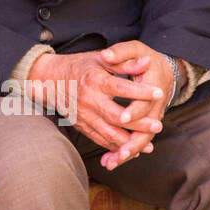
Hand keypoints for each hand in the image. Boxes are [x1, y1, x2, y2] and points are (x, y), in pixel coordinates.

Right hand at [26, 47, 166, 171]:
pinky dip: (116, 147)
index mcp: (95, 81)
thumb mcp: (101, 59)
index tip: (160, 93)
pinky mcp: (81, 126)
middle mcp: (88, 100)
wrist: (49, 80)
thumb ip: (124, 63)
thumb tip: (146, 62)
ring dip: (130, 142)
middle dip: (139, 124)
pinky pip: (100, 140)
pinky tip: (131, 149)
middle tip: (158, 126)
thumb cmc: (80, 67)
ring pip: (109, 134)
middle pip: (117, 117)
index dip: (141, 92)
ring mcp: (84, 115)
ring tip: (149, 145)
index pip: (121, 88)